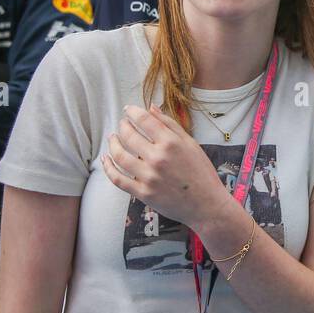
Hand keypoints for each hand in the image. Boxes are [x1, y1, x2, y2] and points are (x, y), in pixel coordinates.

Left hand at [101, 104, 231, 230]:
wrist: (207, 204)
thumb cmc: (202, 173)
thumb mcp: (192, 145)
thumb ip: (171, 125)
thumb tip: (151, 108)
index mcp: (172, 144)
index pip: (144, 120)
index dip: (132, 112)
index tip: (128, 110)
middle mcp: (158, 158)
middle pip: (129, 136)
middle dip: (122, 126)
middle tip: (122, 124)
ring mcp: (149, 177)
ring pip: (119, 156)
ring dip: (112, 144)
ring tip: (112, 138)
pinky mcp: (143, 193)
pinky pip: (118, 179)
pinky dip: (108, 168)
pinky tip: (106, 159)